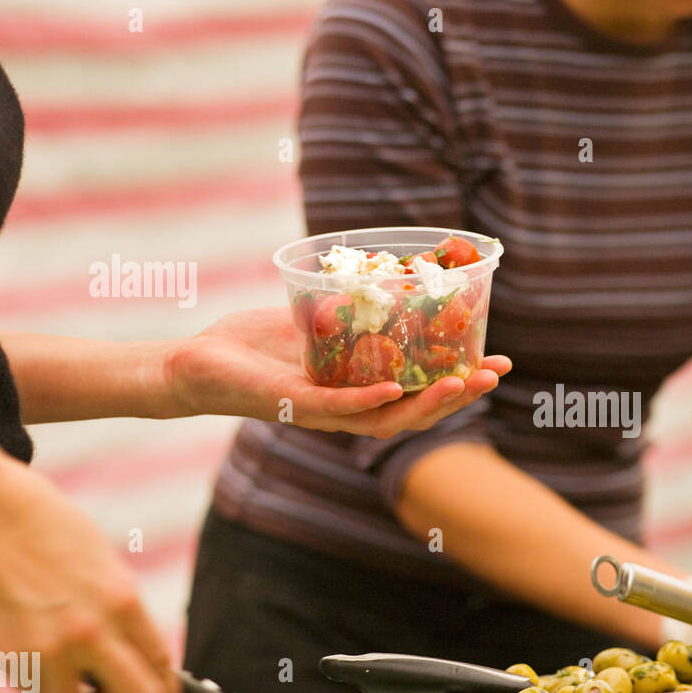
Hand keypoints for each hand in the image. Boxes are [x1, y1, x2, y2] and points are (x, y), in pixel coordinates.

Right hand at [0, 457, 179, 692]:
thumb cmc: (43, 524)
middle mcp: (93, 633)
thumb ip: (121, 608)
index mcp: (124, 602)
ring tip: (62, 665)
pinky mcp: (8, 657)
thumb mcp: (102, 561)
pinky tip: (27, 645)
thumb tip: (134, 647)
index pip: (161, 664)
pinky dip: (34, 678)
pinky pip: (33, 689)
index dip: (165, 689)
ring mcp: (49, 650)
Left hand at [162, 307, 510, 437]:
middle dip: (460, 394)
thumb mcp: (312, 318)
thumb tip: (383, 275)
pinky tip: (396, 391)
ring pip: (388, 417)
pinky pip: (340, 408)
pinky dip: (371, 401)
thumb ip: (347, 306)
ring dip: (429, 403)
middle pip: (416, 410)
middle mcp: (347, 409)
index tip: (496, 362)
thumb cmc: (252, 344)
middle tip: (496, 373)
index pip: (420, 392)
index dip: (460, 381)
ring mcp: (323, 412)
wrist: (195, 364)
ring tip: (461, 383)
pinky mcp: (294, 406)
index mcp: (358, 391)